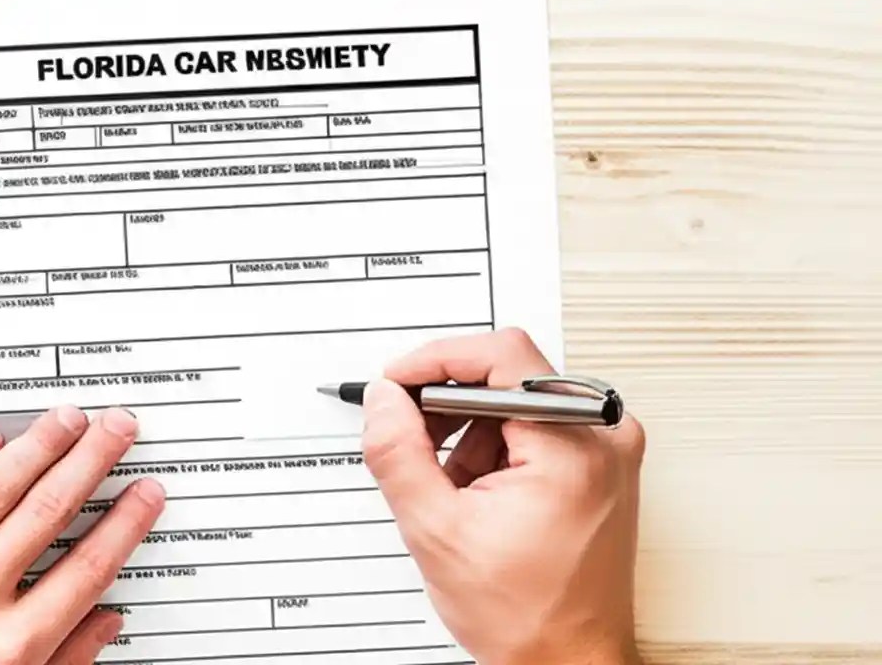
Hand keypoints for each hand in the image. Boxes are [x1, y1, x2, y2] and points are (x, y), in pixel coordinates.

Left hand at [0, 407, 163, 664]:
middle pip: (46, 513)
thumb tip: (104, 623)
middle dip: (90, 462)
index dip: (125, 523)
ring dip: (35, 447)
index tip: (144, 493)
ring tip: (64, 420)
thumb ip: (60, 662)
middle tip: (116, 429)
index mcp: (7, 650)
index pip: (86, 568)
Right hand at [361, 329, 645, 664]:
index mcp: (573, 448)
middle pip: (508, 376)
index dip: (437, 360)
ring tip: (455, 490)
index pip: (502, 357)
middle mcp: (605, 438)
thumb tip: (384, 400)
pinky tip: (480, 495)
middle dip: (448, 409)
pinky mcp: (601, 465)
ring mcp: (608, 451)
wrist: (570, 661)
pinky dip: (496, 449)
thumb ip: (398, 453)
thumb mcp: (436, 532)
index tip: (399, 381)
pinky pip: (537, 428)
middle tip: (414, 440)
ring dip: (471, 434)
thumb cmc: (527, 616)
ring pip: (517, 402)